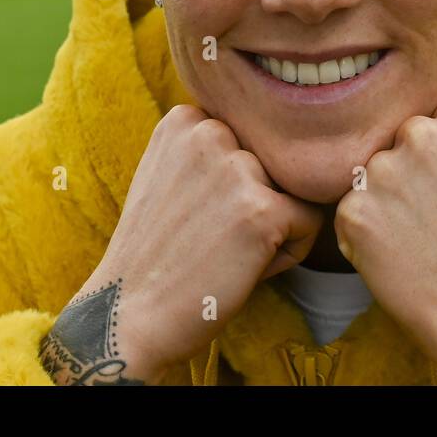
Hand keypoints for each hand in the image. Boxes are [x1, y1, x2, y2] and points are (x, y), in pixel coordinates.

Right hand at [41, 104, 323, 383]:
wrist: (126, 316)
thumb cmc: (156, 253)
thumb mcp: (169, 174)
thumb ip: (211, 149)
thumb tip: (281, 137)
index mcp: (186, 119)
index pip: (250, 138)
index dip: (235, 183)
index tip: (198, 213)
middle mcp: (210, 132)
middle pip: (274, 163)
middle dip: (258, 200)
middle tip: (212, 238)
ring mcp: (237, 169)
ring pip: (294, 191)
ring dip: (273, 225)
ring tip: (225, 252)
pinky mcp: (262, 209)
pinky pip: (310, 221)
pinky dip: (289, 252)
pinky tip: (244, 269)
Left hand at [334, 96, 436, 383]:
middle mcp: (423, 135)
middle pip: (403, 139)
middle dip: (411, 169)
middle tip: (432, 215)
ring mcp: (385, 171)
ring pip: (373, 173)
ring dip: (385, 198)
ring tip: (417, 240)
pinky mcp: (355, 209)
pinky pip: (351, 209)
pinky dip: (365, 231)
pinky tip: (396, 256)